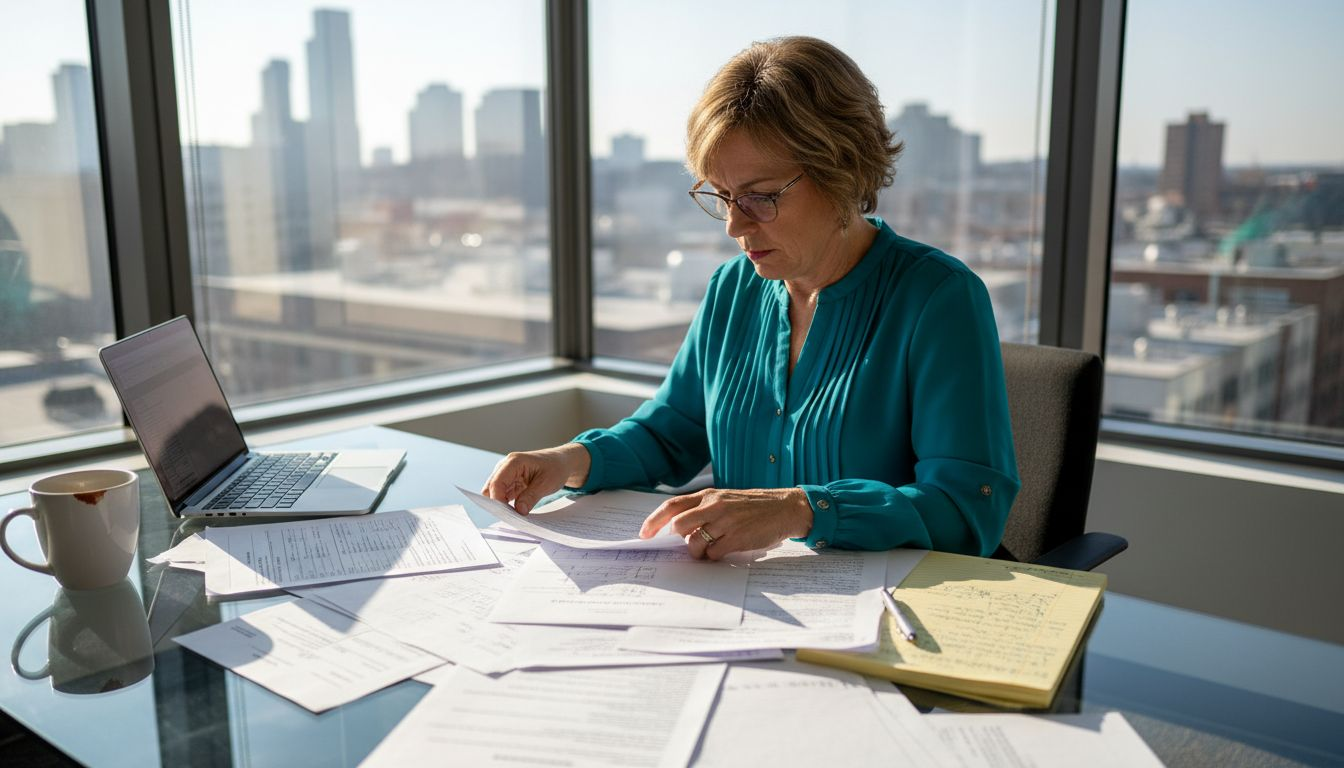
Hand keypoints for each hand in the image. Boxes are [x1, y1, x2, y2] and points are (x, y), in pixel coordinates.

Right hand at [481, 443, 591, 513]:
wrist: (561, 462)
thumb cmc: (555, 468)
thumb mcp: (546, 483)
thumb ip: (531, 497)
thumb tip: (519, 511)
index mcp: (514, 462)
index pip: (497, 482)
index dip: (497, 499)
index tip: (507, 514)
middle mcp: (506, 466)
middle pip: (491, 487)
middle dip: (498, 502)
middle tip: (511, 515)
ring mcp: (507, 474)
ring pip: (495, 492)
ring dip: (502, 504)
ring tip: (516, 513)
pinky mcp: (510, 482)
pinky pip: (502, 495)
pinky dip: (507, 503)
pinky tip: (517, 510)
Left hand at [638, 488, 813, 559]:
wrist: (785, 508)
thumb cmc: (754, 507)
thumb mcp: (726, 500)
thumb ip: (703, 510)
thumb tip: (678, 529)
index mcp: (709, 495)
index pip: (672, 506)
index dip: (654, 521)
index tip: (644, 534)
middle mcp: (714, 506)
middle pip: (678, 525)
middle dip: (676, 540)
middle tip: (684, 546)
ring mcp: (726, 522)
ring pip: (694, 543)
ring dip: (696, 552)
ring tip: (709, 550)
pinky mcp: (737, 538)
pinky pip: (713, 554)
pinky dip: (713, 557)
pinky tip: (723, 551)